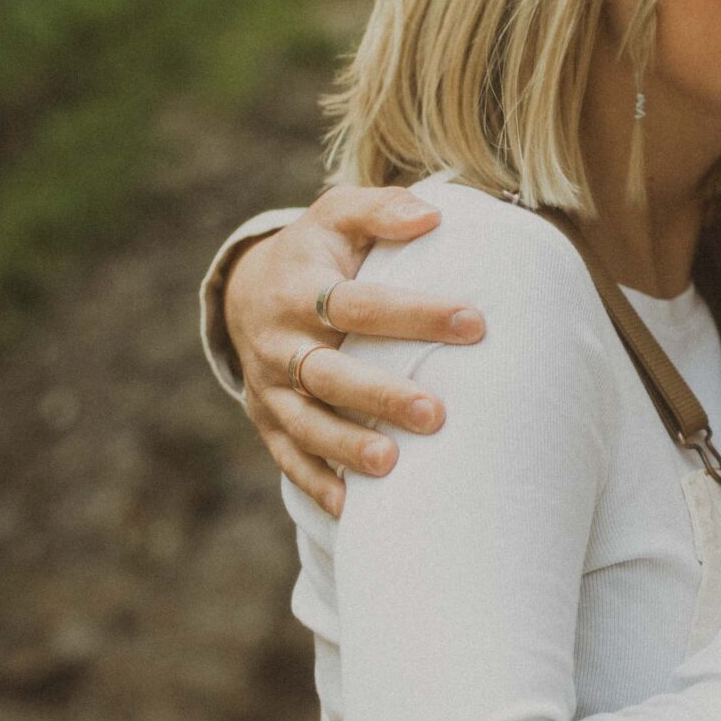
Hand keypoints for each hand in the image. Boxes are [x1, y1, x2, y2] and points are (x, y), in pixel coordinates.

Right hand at [225, 186, 487, 515]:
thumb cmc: (316, 250)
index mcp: (301, 288)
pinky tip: (355, 510)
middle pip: (329, 373)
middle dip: (379, 396)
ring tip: (392, 467)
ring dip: (346, 447)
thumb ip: (382, 209)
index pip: (359, 303)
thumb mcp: (338, 214)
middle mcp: (280, 340)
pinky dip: (318, 485)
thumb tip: (433, 215)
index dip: (414, 314)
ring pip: (306, 423)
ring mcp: (270, 386)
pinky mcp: (267, 419)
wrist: (245, 289)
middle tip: (435, 414)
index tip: (475, 324)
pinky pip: (290, 457)